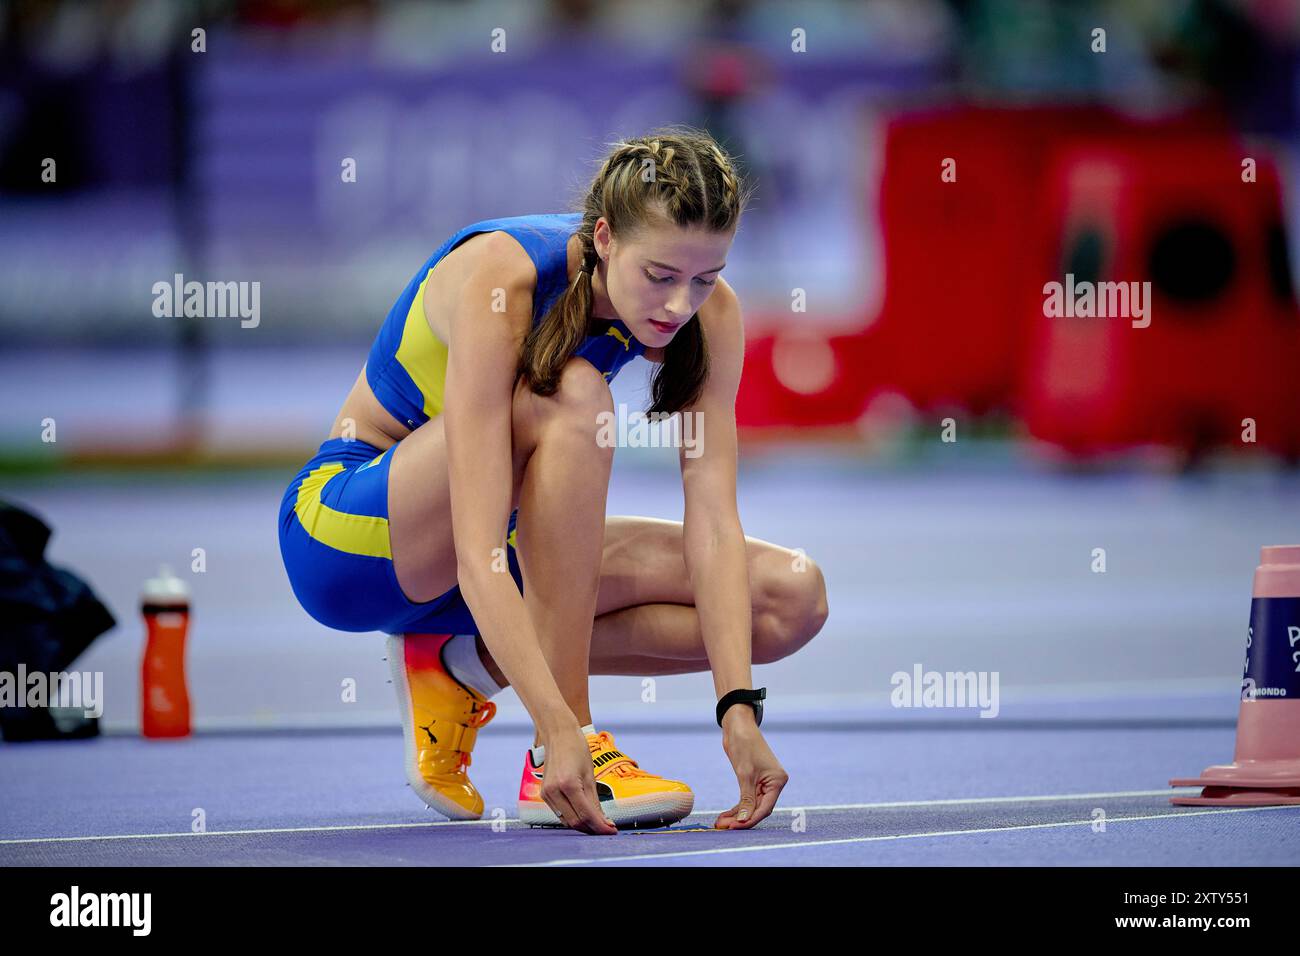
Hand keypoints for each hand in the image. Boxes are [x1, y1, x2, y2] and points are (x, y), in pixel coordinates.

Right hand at [539, 722, 616, 834]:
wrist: (558, 734)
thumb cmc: (577, 749)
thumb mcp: (590, 775)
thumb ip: (595, 801)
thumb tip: (603, 820)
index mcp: (568, 784)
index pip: (586, 815)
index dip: (600, 826)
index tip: (612, 830)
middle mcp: (554, 791)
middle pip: (575, 821)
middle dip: (592, 828)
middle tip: (607, 827)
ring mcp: (547, 793)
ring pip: (566, 820)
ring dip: (582, 825)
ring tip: (597, 822)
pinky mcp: (544, 794)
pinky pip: (560, 813)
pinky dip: (572, 817)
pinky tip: (583, 814)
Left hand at [714, 707, 787, 828]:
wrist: (738, 727)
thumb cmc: (745, 745)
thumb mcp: (745, 774)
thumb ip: (746, 798)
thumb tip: (744, 820)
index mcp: (777, 781)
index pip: (765, 807)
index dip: (750, 819)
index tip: (734, 827)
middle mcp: (773, 784)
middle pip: (758, 808)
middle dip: (741, 818)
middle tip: (724, 826)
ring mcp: (763, 783)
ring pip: (751, 806)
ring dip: (737, 815)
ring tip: (721, 823)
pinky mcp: (752, 781)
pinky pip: (746, 799)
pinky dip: (737, 807)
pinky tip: (725, 815)